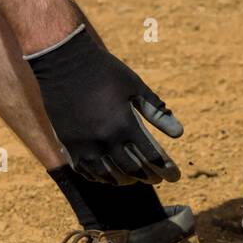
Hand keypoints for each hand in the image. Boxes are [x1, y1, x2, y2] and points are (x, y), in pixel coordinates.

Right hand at [26, 25, 181, 184]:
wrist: (63, 62)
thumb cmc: (105, 72)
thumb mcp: (135, 87)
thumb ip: (156, 111)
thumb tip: (179, 133)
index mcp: (124, 123)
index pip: (152, 156)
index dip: (166, 168)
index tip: (174, 175)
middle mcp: (105, 139)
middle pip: (132, 170)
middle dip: (148, 176)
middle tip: (156, 178)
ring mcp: (85, 145)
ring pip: (109, 176)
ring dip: (125, 180)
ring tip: (133, 178)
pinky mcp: (69, 146)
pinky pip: (87, 172)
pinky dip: (101, 177)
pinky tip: (109, 175)